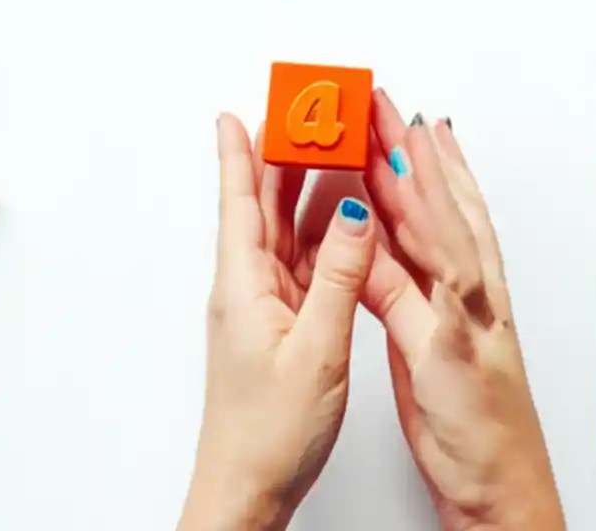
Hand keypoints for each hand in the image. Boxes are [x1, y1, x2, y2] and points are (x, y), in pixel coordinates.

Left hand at [179, 113, 376, 530]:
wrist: (250, 487)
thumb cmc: (268, 433)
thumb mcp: (317, 349)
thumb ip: (341, 278)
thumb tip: (356, 215)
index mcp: (244, 285)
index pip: (241, 200)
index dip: (240, 151)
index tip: (243, 109)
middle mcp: (250, 288)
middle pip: (267, 205)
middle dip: (285, 154)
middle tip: (308, 112)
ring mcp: (267, 307)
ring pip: (289, 232)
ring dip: (310, 191)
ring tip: (334, 149)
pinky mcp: (286, 325)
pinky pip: (307, 264)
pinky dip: (327, 237)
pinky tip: (347, 221)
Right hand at [361, 91, 565, 530]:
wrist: (498, 489)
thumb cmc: (480, 438)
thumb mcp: (440, 366)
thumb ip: (418, 306)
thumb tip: (391, 246)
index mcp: (470, 296)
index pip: (435, 216)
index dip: (410, 167)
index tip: (387, 120)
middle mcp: (469, 291)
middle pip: (436, 205)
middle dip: (409, 152)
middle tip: (383, 104)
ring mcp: (456, 306)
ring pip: (435, 225)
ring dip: (416, 176)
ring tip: (401, 132)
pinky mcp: (436, 327)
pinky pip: (422, 260)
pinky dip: (410, 225)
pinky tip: (397, 211)